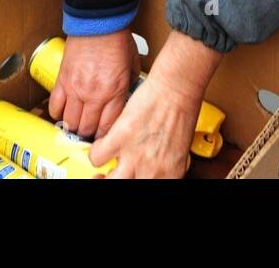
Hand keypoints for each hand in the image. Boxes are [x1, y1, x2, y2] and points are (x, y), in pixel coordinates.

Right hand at [48, 30, 138, 138]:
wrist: (98, 23)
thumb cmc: (117, 41)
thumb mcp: (132, 65)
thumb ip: (129, 85)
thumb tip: (126, 99)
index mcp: (116, 92)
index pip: (109, 128)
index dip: (106, 138)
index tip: (105, 140)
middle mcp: (95, 95)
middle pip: (88, 129)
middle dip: (89, 137)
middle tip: (89, 137)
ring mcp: (76, 90)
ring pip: (70, 122)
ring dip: (73, 129)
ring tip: (76, 129)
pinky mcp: (62, 81)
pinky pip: (55, 106)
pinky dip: (57, 115)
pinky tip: (62, 115)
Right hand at [90, 32, 222, 178]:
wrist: (177, 87)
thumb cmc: (182, 110)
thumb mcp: (179, 147)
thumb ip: (165, 163)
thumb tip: (154, 168)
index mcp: (171, 174)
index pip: (151, 190)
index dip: (136, 183)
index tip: (131, 180)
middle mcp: (153, 170)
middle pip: (126, 188)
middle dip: (115, 183)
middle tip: (111, 177)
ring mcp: (136, 156)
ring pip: (110, 182)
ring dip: (103, 177)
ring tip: (101, 170)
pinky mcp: (120, 138)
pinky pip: (97, 156)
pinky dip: (96, 152)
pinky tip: (102, 144)